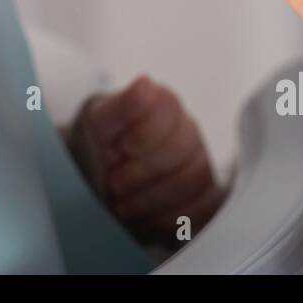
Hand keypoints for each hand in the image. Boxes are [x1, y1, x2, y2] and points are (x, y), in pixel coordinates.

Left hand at [65, 75, 225, 250]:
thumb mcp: (97, 125)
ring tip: (123, 204)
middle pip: (184, 148)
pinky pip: (205, 208)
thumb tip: (146, 83)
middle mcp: (187, 130)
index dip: (144, 134)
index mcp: (162, 104)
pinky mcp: (205, 196)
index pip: (170, 110)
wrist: (97, 180)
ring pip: (196, 180)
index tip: (120, 148)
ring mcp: (199, 162)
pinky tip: (146, 218)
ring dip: (152, 198)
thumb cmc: (99, 147)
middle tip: (115, 182)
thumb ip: (120, 107)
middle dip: (143, 171)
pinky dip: (170, 219)